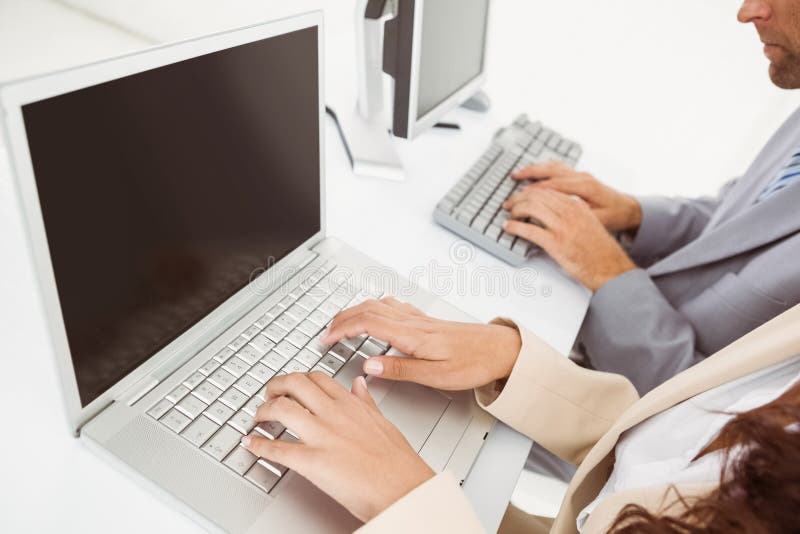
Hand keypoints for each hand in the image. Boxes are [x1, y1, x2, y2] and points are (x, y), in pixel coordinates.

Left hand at [242, 372, 433, 521]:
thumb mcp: (384, 422)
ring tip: (258, 417)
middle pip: (294, 384)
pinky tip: (251, 444)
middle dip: (274, 386)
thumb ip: (366, 402)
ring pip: (281, 408)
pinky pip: (278, 449)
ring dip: (263, 411)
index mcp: (351, 405)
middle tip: (268, 395)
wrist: (405, 489)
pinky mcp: (313, 462)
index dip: (298, 379)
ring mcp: (322, 436)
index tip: (290, 386)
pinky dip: (259, 446)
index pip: (317, 379)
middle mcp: (334, 414)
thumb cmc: (398, 463)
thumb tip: (360, 385)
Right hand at [323, 297, 521, 388]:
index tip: (326, 339)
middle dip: (342, 318)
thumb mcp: (436, 376)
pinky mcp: (427, 321)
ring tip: (344, 323)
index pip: (366, 324)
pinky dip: (376, 308)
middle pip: (368, 309)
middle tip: (327, 332)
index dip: (342, 329)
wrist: (502, 350)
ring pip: (379, 305)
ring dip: (357, 311)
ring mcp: (420, 319)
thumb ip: (399, 370)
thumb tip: (368, 366)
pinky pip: (394, 306)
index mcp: (411, 336)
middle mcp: (413, 322)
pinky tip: (378, 316)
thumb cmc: (474, 363)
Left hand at [502, 188, 636, 290]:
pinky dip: (515, 227)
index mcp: (577, 206)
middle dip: (519, 198)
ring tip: (509, 215)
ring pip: (531, 208)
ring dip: (515, 210)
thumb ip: (574, 213)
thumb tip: (553, 211)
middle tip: (509, 204)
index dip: (530, 191)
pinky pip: (529, 230)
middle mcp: (570, 213)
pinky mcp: (556, 244)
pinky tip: (508, 227)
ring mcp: (563, 227)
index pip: (548, 190)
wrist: (610, 268)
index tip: (520, 196)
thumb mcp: (590, 223)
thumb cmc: (600, 250)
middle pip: (537, 196)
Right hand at [512, 162, 641, 231]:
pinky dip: (543, 169)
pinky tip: (533, 172)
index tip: (518, 200)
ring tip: (516, 175)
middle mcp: (581, 177)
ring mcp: (580, 174)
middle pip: (549, 172)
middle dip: (528, 178)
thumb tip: (556, 215)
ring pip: (552, 167)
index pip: (552, 186)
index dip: (532, 193)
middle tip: (512, 186)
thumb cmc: (615, 216)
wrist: (629, 209)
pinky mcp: (579, 176)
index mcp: (584, 187)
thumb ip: (577, 215)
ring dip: (533, 170)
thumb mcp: (598, 220)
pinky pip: (557, 168)